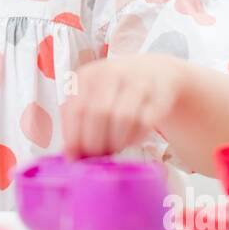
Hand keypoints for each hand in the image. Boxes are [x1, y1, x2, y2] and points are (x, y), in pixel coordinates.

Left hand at [60, 53, 187, 159]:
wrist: (158, 72)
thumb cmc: (117, 90)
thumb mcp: (92, 95)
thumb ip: (77, 119)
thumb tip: (70, 153)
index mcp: (88, 75)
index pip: (75, 109)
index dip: (73, 137)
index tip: (74, 157)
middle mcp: (112, 74)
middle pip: (99, 114)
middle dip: (95, 143)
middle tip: (95, 157)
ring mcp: (137, 82)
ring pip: (122, 118)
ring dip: (115, 142)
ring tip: (113, 148)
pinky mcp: (158, 95)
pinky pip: (144, 123)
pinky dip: (134, 138)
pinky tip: (130, 140)